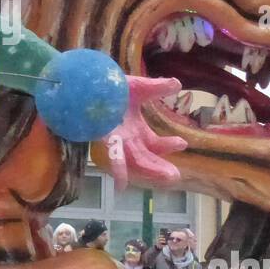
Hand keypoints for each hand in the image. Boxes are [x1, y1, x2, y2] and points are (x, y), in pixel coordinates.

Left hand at [105, 75, 186, 189]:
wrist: (87, 83)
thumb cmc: (111, 88)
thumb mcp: (138, 87)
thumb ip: (157, 87)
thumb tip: (177, 83)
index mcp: (136, 131)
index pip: (155, 145)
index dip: (168, 146)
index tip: (182, 143)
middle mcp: (127, 140)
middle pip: (145, 159)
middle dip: (159, 169)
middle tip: (174, 176)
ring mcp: (115, 142)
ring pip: (133, 162)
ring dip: (148, 170)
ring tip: (163, 177)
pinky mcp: (103, 139)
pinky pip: (112, 156)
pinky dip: (118, 171)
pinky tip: (121, 185)